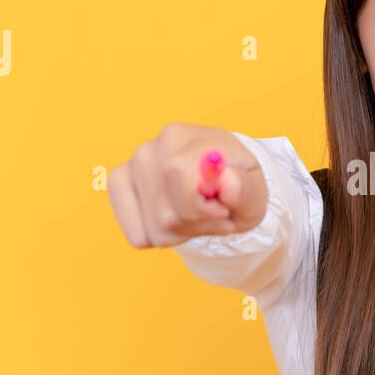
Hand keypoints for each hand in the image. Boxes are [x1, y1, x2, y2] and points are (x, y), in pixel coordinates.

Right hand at [107, 123, 265, 247]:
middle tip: (215, 211)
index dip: (207, 208)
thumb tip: (224, 180)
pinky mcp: (119, 186)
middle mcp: (151, 148)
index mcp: (185, 137)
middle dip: (198, 224)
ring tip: (198, 213)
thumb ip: (245, 187)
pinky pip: (138, 236)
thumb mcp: (255, 191)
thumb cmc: (237, 185)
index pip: (183, 183)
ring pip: (155, 230)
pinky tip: (176, 216)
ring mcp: (132, 167)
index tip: (223, 208)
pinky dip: (161, 237)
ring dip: (183, 232)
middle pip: (168, 216)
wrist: (221, 182)